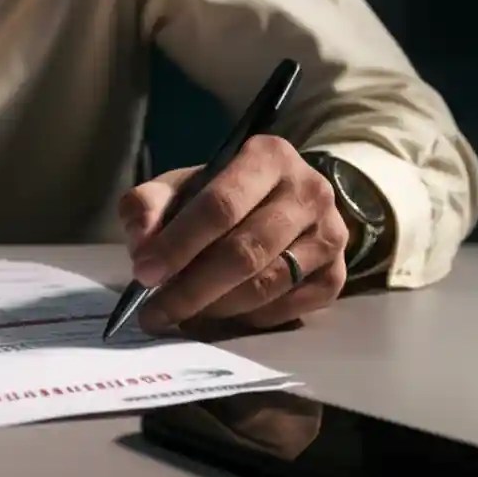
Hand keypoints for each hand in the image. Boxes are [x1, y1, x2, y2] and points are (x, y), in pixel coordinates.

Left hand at [118, 135, 348, 330]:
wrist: (282, 203)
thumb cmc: (222, 194)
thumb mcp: (181, 186)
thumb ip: (149, 204)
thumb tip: (141, 241)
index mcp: (267, 157)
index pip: (220, 206)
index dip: (177, 244)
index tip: (143, 273)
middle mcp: (309, 192)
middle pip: (244, 252)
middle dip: (191, 289)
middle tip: (154, 311)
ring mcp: (330, 235)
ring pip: (266, 286)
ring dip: (215, 309)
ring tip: (179, 315)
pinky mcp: (336, 275)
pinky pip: (287, 310)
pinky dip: (246, 320)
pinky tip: (218, 316)